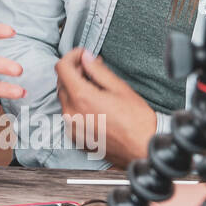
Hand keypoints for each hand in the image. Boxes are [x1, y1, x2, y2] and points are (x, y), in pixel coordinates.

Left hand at [55, 48, 156, 167]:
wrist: (143, 150)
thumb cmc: (137, 121)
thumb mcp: (120, 88)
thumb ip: (98, 70)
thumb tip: (85, 58)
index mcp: (81, 97)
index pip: (62, 68)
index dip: (72, 56)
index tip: (83, 54)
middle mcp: (71, 113)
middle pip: (62, 82)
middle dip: (75, 71)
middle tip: (93, 68)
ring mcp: (71, 127)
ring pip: (65, 98)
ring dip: (75, 88)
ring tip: (96, 86)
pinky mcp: (75, 137)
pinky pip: (69, 114)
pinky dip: (77, 104)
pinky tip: (94, 104)